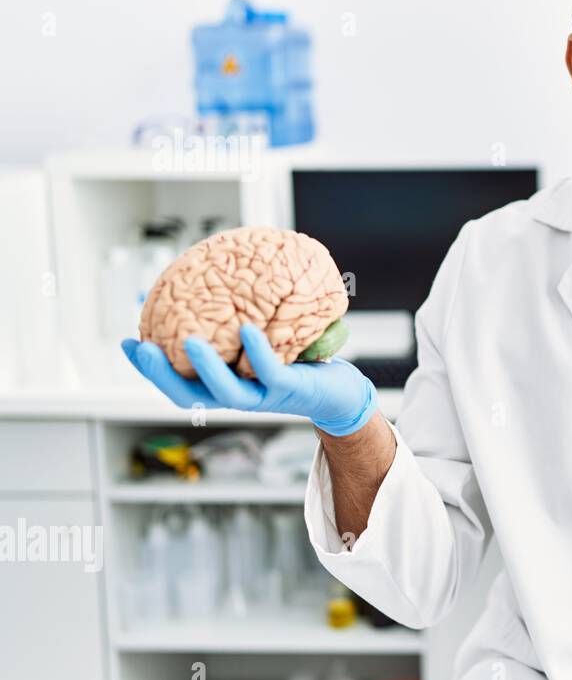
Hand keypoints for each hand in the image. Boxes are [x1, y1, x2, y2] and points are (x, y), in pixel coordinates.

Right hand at [121, 322, 377, 436]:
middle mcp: (235, 395)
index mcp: (222, 385)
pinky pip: (268, 372)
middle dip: (159, 373)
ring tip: (191, 342)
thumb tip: (213, 284)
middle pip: (186, 394)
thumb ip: (234, 326)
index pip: (176, 383)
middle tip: (138, 347)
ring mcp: (260, 395)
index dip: (149, 368)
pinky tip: (248, 330)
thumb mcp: (258, 345)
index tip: (127, 343)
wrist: (336, 391)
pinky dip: (257, 352)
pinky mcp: (287, 389)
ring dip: (205, 368)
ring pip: (223, 390)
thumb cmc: (293, 364)